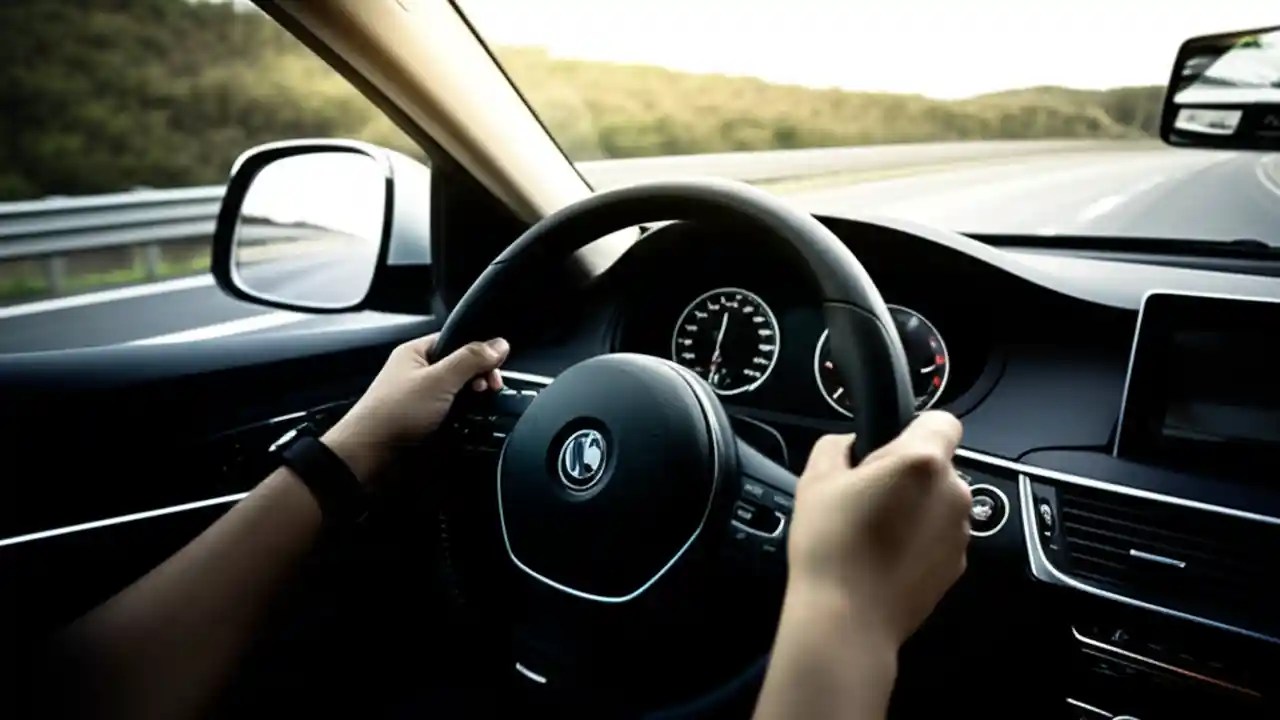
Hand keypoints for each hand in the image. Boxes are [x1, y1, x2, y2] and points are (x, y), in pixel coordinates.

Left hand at [322, 334, 509, 485]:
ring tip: (480, 408)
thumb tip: (500, 343)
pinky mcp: (425, 422)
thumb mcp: (439, 379)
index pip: (456, 341)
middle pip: (460, 367)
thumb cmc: (396, 412)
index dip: (479, 352)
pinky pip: (452, 413)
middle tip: (490, 390)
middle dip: (479, 377)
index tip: (496, 367)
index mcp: (416, 353)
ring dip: (473, 399)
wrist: (370, 458)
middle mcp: (418, 373)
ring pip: (458, 392)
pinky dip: (464, 416)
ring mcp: (421, 399)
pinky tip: (471, 422)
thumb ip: (471, 359)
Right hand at [785, 412, 969, 646]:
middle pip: (938, 466)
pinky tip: (884, 557)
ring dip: (915, 508)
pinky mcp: (957, 565)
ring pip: (939, 503)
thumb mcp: (815, 478)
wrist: (847, 619)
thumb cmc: (831, 545)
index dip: (914, 429)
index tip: (886, 449)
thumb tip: (851, 445)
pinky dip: (918, 541)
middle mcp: (953, 493)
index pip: (943, 420)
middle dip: (908, 474)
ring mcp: (959, 533)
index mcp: (922, 462)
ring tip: (872, 531)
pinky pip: (938, 537)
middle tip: (867, 495)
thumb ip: (838, 445)